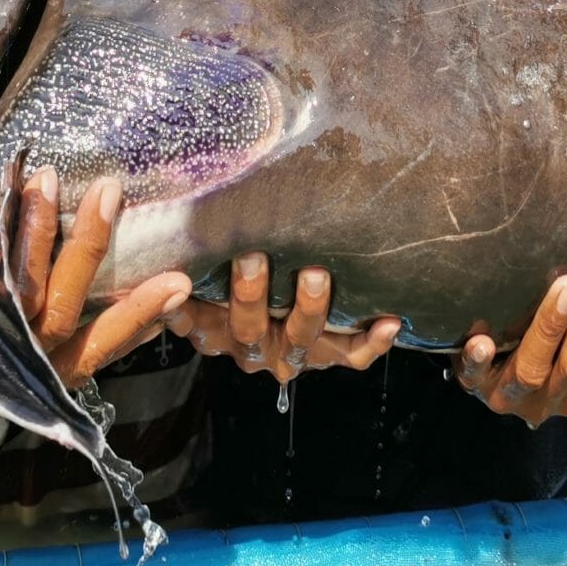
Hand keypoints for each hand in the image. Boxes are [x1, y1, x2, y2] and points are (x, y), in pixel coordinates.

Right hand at [0, 173, 187, 451]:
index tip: (43, 183)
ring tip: (179, 280)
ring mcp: (19, 384)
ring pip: (86, 347)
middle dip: (87, 248)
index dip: (32, 235)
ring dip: (132, 313)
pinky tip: (157, 311)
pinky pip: (85, 363)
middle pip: (57, 309)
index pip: (9, 288)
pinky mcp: (30, 385)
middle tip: (108, 191)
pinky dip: (122, 338)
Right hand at [165, 251, 399, 382]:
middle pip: (248, 328)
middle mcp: (253, 347)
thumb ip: (197, 256)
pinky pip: (352, 356)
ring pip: (300, 338)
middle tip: (252, 257)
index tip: (183, 283)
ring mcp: (292, 352)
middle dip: (250, 293)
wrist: (282, 328)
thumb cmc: (237, 283)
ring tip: (315, 275)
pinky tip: (390, 321)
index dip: (185, 312)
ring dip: (308, 308)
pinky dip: (372, 343)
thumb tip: (176, 209)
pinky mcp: (329, 353)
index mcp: (215, 330)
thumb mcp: (209, 277)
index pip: (195, 324)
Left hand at [454, 245, 566, 425]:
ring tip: (566, 284)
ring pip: (533, 370)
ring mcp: (510, 396)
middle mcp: (549, 399)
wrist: (483, 376)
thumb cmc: (533, 343)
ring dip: (552, 326)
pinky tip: (482, 340)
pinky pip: (473, 378)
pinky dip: (478, 361)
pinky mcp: (473, 387)